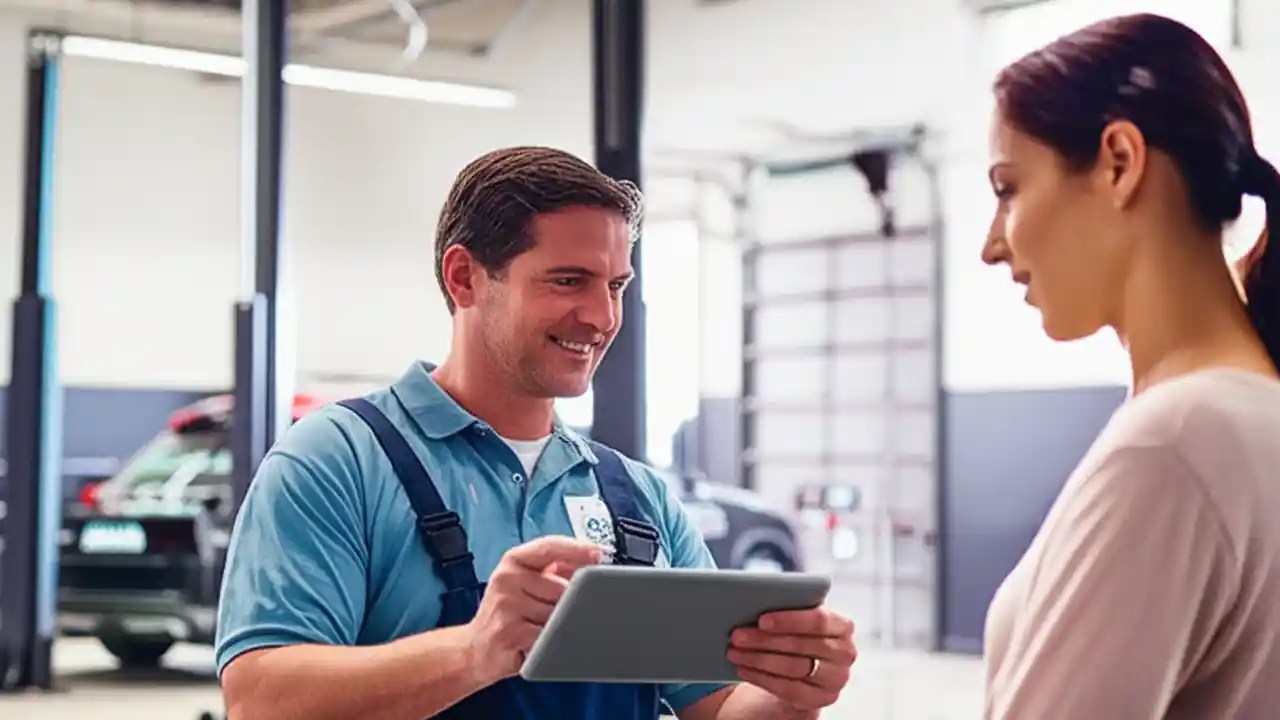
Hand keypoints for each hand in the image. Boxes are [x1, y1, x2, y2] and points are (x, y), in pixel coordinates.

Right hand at [464, 536, 603, 682]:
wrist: (474, 649)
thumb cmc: (506, 613)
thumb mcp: (524, 582)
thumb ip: (553, 569)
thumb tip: (589, 561)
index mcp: (512, 561)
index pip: (549, 547)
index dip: (577, 549)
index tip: (598, 554)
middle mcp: (506, 578)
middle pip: (561, 586)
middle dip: (568, 603)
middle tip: (554, 613)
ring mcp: (506, 605)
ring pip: (558, 613)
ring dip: (559, 624)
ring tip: (541, 628)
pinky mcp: (509, 632)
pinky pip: (548, 635)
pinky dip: (550, 641)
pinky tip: (539, 641)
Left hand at [727, 605, 856, 711]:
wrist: (801, 666)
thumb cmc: (796, 632)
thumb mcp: (797, 617)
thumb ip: (787, 606)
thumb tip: (753, 602)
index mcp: (843, 625)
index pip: (819, 620)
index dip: (789, 620)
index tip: (761, 619)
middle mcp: (845, 653)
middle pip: (802, 645)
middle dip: (765, 640)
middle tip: (736, 635)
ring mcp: (836, 679)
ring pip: (793, 667)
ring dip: (758, 659)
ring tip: (734, 652)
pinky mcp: (821, 698)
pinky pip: (788, 689)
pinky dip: (762, 678)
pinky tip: (743, 669)